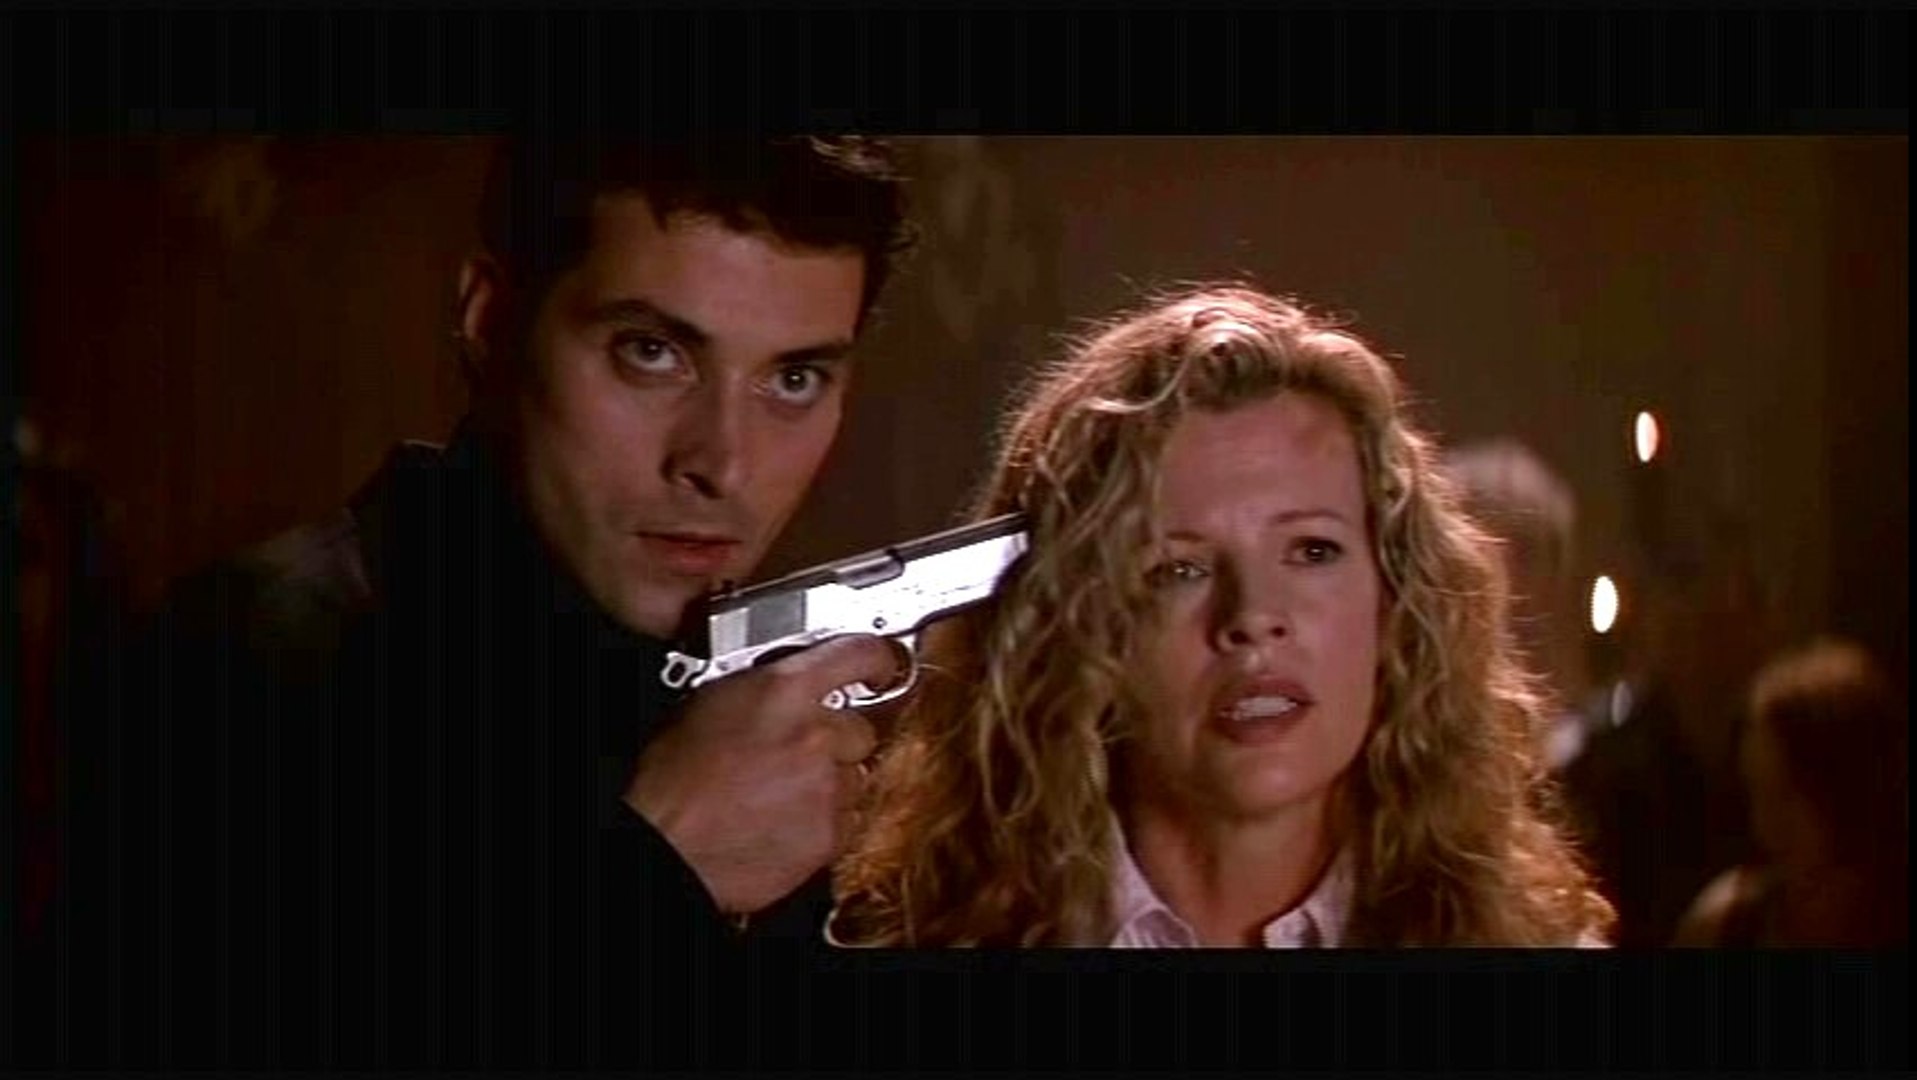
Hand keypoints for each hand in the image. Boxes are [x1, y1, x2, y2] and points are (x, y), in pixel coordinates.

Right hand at [624, 635, 903, 915]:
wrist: (667, 847)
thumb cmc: (672, 780)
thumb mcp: (710, 703)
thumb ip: (765, 687)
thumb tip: (791, 685)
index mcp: (784, 690)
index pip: (858, 655)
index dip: (875, 661)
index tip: (879, 667)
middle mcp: (817, 734)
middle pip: (861, 729)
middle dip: (836, 741)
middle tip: (797, 755)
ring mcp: (828, 787)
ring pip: (855, 778)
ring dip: (829, 784)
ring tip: (781, 794)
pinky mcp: (831, 834)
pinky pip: (846, 821)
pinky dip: (822, 823)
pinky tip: (783, 824)